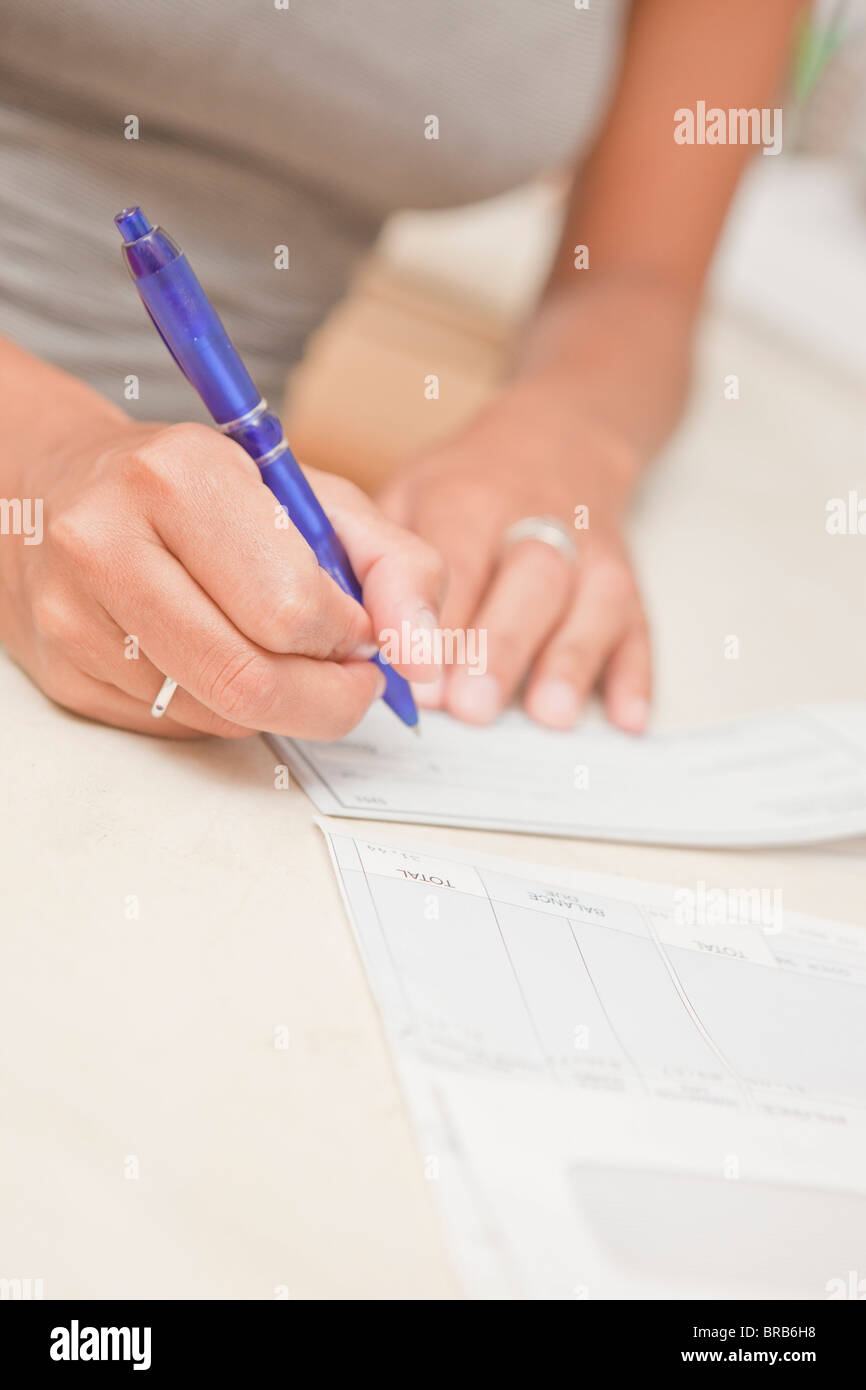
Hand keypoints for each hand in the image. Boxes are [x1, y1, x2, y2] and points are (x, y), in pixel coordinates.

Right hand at [1, 419, 443, 737]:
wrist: (62, 487)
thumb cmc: (203, 490)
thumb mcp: (311, 496)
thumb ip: (394, 564)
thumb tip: (425, 660)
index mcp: (180, 477)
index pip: (292, 610)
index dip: (350, 639)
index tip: (362, 632)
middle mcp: (108, 543)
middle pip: (251, 681)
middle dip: (328, 698)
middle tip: (352, 680)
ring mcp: (74, 617)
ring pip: (219, 715)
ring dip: (279, 704)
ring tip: (278, 651)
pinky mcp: (64, 674)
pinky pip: (176, 728)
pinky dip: (222, 708)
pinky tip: (215, 655)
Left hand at [379, 377, 650, 731]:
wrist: (561, 440)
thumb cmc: (468, 486)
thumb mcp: (410, 492)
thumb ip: (384, 560)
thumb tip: (357, 642)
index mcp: (473, 497)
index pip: (458, 556)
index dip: (440, 617)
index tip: (420, 673)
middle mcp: (540, 520)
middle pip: (530, 579)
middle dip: (501, 645)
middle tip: (471, 706)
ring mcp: (593, 553)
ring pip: (592, 601)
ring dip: (570, 659)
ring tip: (548, 715)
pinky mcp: (629, 583)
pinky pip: (638, 627)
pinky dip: (634, 675)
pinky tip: (625, 720)